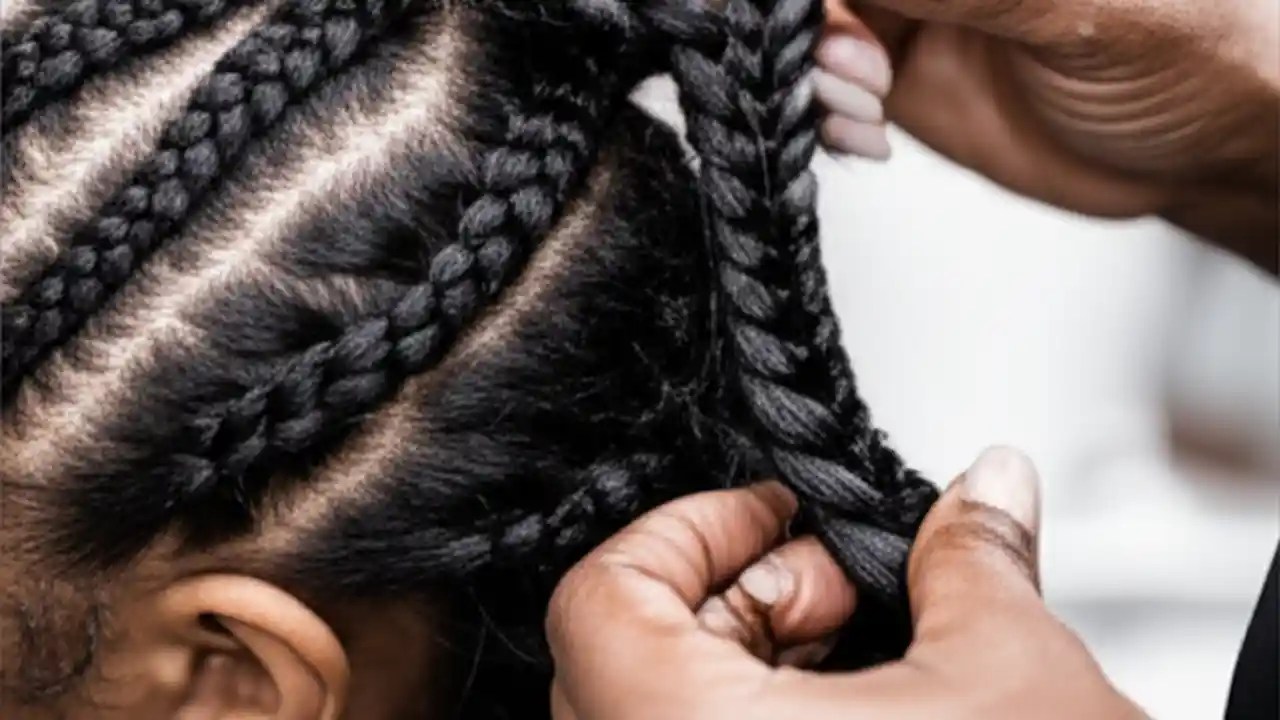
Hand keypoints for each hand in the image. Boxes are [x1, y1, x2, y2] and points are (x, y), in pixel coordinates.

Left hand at [546, 447, 1144, 719]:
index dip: (691, 531)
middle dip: (745, 597)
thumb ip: (975, 559)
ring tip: (864, 663)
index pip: (602, 597)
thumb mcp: (1013, 680)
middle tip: (843, 590)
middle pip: (629, 655)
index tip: (775, 514)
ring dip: (753, 669)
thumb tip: (986, 488)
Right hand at [816, 0, 1278, 271]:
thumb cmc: (1186, 51)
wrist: (1199, 149)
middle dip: (813, 27)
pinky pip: (828, 91)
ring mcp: (912, 16)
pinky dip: (825, 116)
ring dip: (813, 74)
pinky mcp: (899, 82)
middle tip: (854, 67)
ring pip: (812, 32)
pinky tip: (865, 133)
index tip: (808, 18)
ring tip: (863, 103)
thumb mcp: (1075, 8)